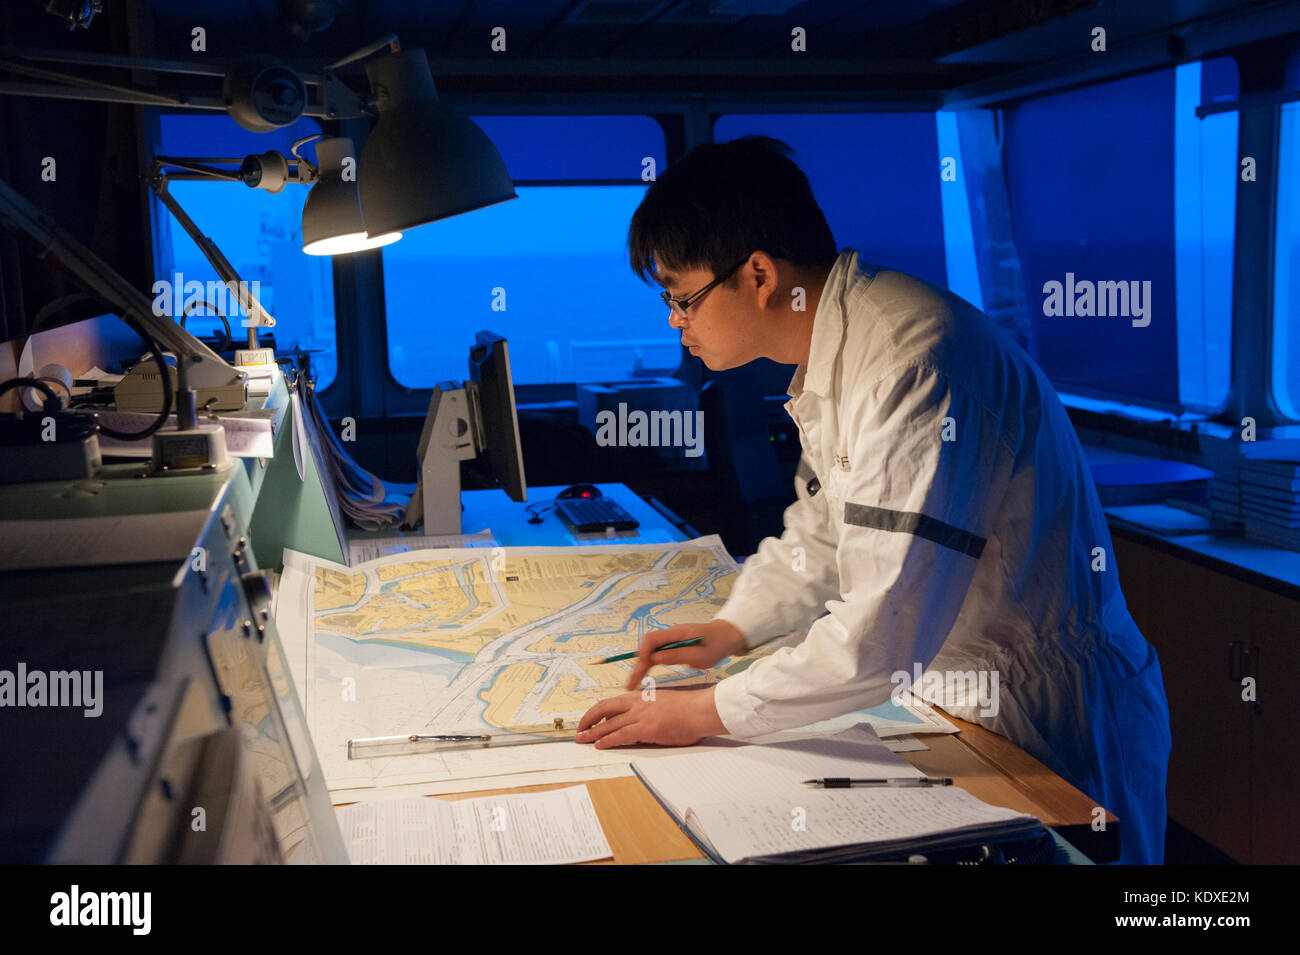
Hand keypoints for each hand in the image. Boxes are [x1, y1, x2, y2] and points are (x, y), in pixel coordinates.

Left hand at [575, 686, 726, 748]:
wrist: (700, 710)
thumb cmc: (687, 709)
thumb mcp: (662, 703)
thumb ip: (647, 710)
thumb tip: (635, 721)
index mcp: (640, 696)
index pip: (611, 702)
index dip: (596, 712)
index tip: (588, 719)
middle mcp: (637, 703)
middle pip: (603, 709)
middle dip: (587, 720)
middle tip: (578, 730)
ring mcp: (641, 716)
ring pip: (609, 724)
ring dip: (592, 733)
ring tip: (581, 740)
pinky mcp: (647, 729)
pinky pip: (621, 735)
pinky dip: (607, 740)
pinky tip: (599, 745)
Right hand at [623, 619, 746, 691]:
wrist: (727, 636)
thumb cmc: (716, 645)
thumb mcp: (700, 656)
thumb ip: (677, 656)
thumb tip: (655, 659)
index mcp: (676, 633)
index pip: (651, 640)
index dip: (642, 654)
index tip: (639, 670)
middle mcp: (670, 634)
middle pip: (646, 646)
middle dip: (637, 665)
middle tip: (630, 684)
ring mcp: (671, 639)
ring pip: (649, 651)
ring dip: (641, 666)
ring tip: (634, 683)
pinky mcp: (673, 645)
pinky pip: (656, 653)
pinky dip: (648, 664)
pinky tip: (643, 675)